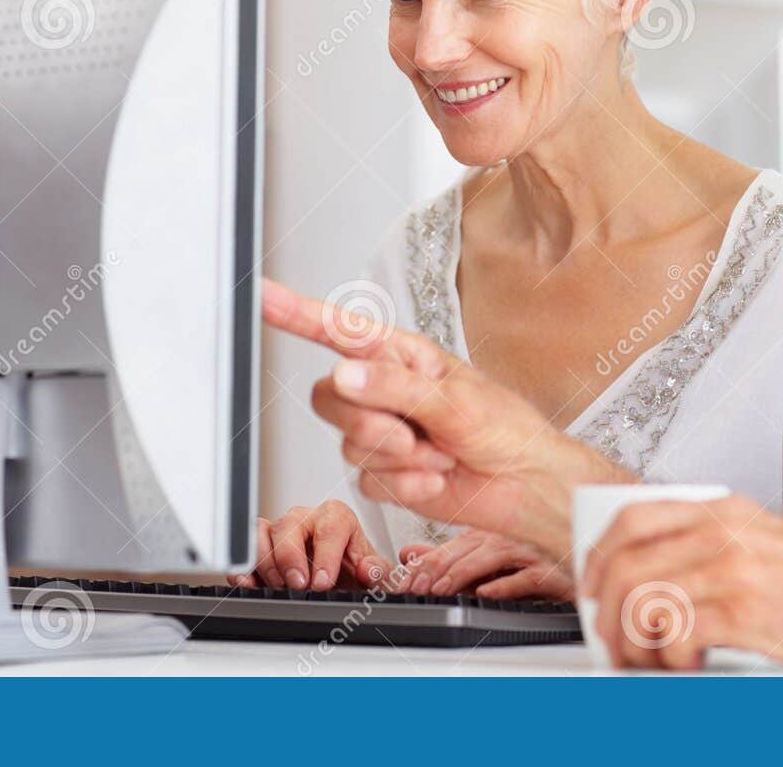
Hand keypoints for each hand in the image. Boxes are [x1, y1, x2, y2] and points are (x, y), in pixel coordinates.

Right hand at [227, 500, 391, 590]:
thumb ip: (377, 571)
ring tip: (278, 586)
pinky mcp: (263, 546)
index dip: (325, 556)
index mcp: (337, 517)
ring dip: (267, 562)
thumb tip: (369, 569)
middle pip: (290, 525)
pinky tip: (249, 583)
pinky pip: (246, 547)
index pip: (330, 528)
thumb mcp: (375, 573)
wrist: (341, 580)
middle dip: (291, 557)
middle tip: (298, 585)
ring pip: (264, 532)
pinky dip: (244, 566)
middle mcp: (307, 519)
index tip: (323, 581)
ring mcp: (282, 531)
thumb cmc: (354, 570)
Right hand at [260, 278, 632, 552]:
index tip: (260, 296)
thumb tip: (345, 376)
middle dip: (369, 419)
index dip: (294, 312)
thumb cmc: (505, 429)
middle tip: (411, 429)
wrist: (522, 485)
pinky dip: (406, 482)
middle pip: (330, 396)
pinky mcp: (385, 472)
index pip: (337, 330)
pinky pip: (368, 479)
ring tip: (439, 452)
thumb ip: (395, 388)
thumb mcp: (454, 399)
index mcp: (400, 355)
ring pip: (349, 441)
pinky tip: (437, 475)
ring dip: (399, 455)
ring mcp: (382, 432)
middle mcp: (384, 390)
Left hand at [398, 529, 575, 600]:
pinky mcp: (553, 570)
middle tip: (415, 587)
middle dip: (437, 569)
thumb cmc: (535, 564)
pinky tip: (487, 592)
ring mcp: (531, 552)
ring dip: (464, 573)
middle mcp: (509, 538)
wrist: (581, 567)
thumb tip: (409, 555)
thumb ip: (448, 558)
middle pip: (467, 549)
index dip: (426, 563)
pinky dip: (506, 584)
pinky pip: (528, 575)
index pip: (451, 545)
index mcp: (490, 535)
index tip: (404, 580)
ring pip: (492, 557)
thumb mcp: (483, 563)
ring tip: (442, 589)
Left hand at [581, 496, 782, 670]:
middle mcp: (722, 531)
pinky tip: (684, 667)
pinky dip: (666, 655)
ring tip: (642, 661)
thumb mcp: (766, 545)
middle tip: (609, 639)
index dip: (600, 555)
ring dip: (630, 636)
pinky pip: (677, 629)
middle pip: (625, 557)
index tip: (592, 587)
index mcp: (723, 512)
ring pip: (642, 594)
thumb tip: (659, 582)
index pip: (633, 517)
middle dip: (602, 603)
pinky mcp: (748, 610)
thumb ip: (714, 549)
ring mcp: (734, 568)